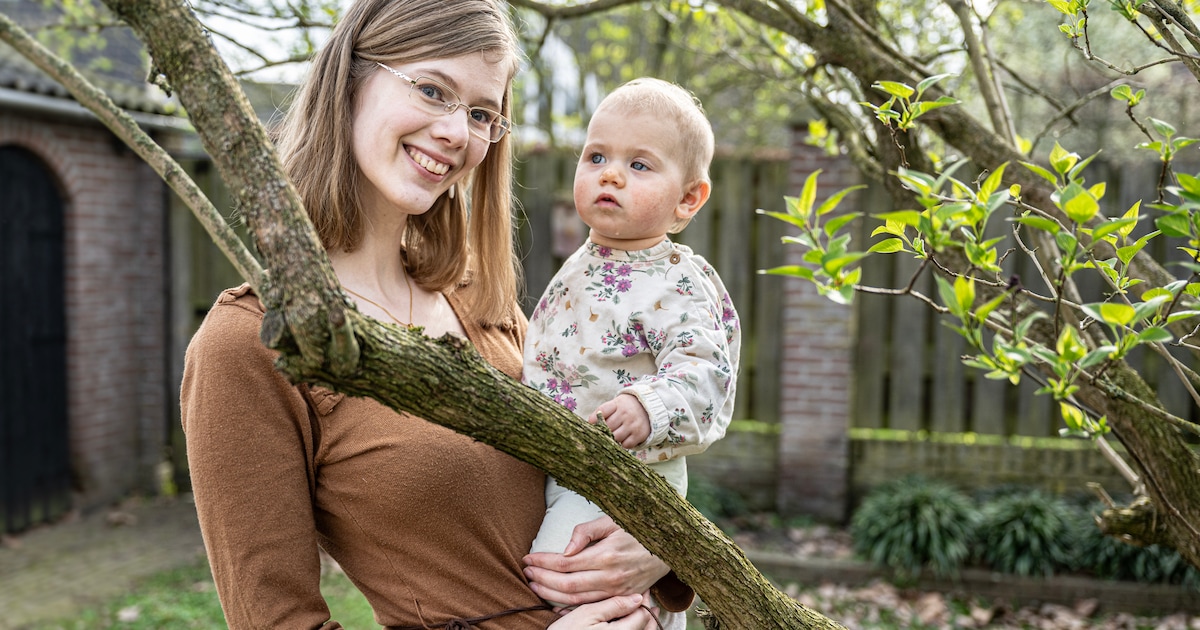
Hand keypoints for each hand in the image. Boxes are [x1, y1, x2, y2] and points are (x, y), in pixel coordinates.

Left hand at [523, 516, 668, 605]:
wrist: (670, 545)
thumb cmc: (637, 528)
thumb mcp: (612, 521)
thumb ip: (585, 532)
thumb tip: (565, 549)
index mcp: (607, 555)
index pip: (565, 563)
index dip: (543, 562)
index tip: (528, 558)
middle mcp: (611, 577)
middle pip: (567, 586)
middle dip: (542, 579)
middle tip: (526, 573)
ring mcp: (618, 591)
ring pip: (577, 600)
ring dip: (551, 594)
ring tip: (535, 585)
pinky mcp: (623, 598)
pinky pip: (592, 607)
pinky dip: (571, 607)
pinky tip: (556, 602)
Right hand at [548, 594, 657, 629]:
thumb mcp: (588, 614)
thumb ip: (614, 605)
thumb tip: (637, 597)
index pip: (643, 615)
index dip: (643, 599)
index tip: (640, 588)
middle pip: (647, 627)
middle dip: (646, 611)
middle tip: (642, 596)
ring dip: (643, 622)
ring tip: (640, 609)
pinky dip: (636, 629)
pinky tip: (630, 622)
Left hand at [591, 394, 650, 448]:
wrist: (648, 409)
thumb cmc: (625, 408)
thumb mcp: (615, 405)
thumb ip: (603, 412)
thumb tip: (590, 423)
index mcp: (618, 404)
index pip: (602, 410)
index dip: (594, 419)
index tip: (591, 424)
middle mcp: (626, 413)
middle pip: (608, 427)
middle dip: (604, 432)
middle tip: (604, 433)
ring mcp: (633, 424)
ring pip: (616, 437)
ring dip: (613, 439)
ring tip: (614, 435)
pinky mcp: (640, 434)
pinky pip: (626, 445)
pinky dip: (623, 444)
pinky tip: (624, 438)